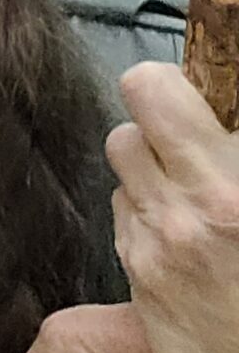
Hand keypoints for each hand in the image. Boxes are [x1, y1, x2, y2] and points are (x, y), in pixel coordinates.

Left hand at [110, 60, 238, 352]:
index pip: (165, 91)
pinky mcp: (142, 270)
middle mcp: (201, 206)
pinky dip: (151, 208)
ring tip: (198, 186)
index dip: (189, 82)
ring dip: (155, 158)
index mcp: (234, 191)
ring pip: (125, 149)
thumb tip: (221, 128)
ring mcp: (164, 238)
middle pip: (143, 95)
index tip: (213, 94)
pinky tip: (190, 234)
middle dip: (166, 102)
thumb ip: (234, 160)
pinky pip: (127, 206)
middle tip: (196, 128)